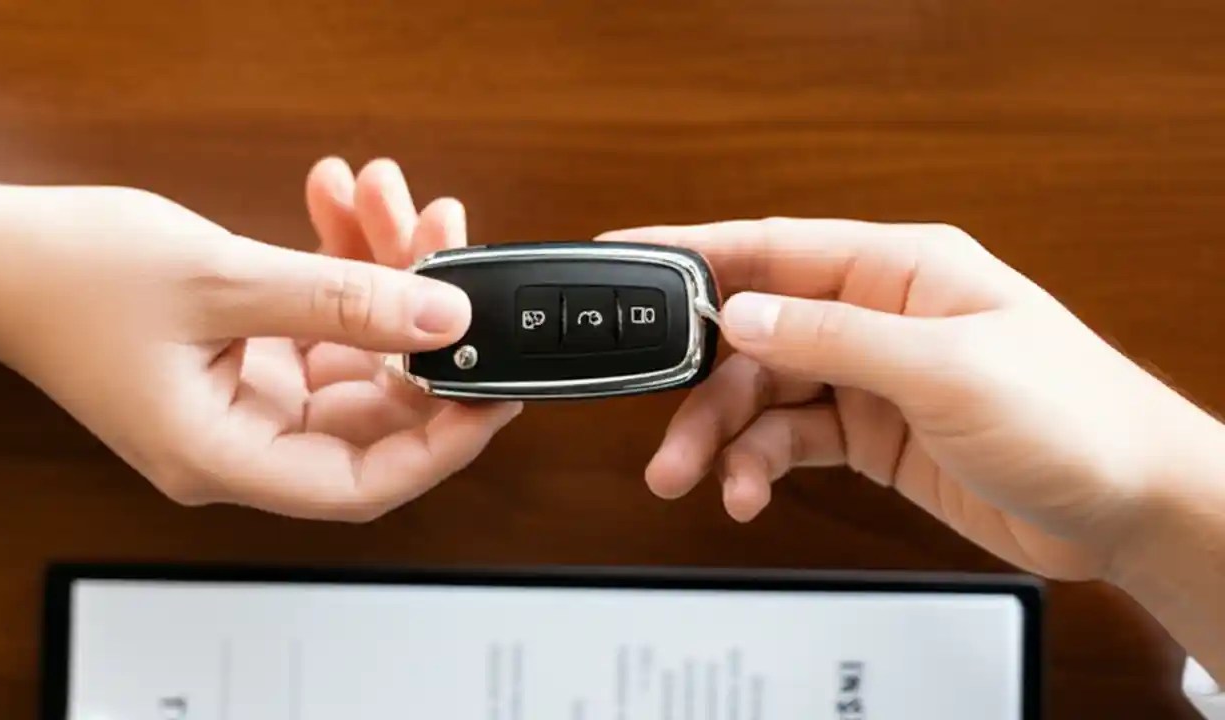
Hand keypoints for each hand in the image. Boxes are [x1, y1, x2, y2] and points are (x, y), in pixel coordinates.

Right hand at [0, 159, 520, 520]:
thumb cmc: (66, 278)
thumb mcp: (223, 281)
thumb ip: (342, 301)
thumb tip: (442, 316)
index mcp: (222, 456)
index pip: (364, 482)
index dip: (443, 444)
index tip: (494, 389)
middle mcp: (242, 439)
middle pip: (374, 404)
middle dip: (419, 322)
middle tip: (448, 248)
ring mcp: (247, 396)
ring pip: (356, 350)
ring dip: (384, 272)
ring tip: (393, 200)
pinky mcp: (247, 355)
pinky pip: (323, 320)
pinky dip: (342, 266)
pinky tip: (344, 206)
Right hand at [599, 218, 1220, 579]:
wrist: (1127, 506)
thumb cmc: (1074, 414)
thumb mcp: (944, 368)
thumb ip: (833, 339)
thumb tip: (743, 314)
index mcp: (899, 269)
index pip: (776, 248)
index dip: (697, 253)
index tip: (630, 258)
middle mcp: (876, 316)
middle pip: (755, 334)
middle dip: (700, 380)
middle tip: (661, 421)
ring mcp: (870, 377)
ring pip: (762, 394)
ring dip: (720, 435)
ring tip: (692, 475)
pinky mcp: (870, 433)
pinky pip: (787, 440)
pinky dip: (758, 465)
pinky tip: (748, 492)